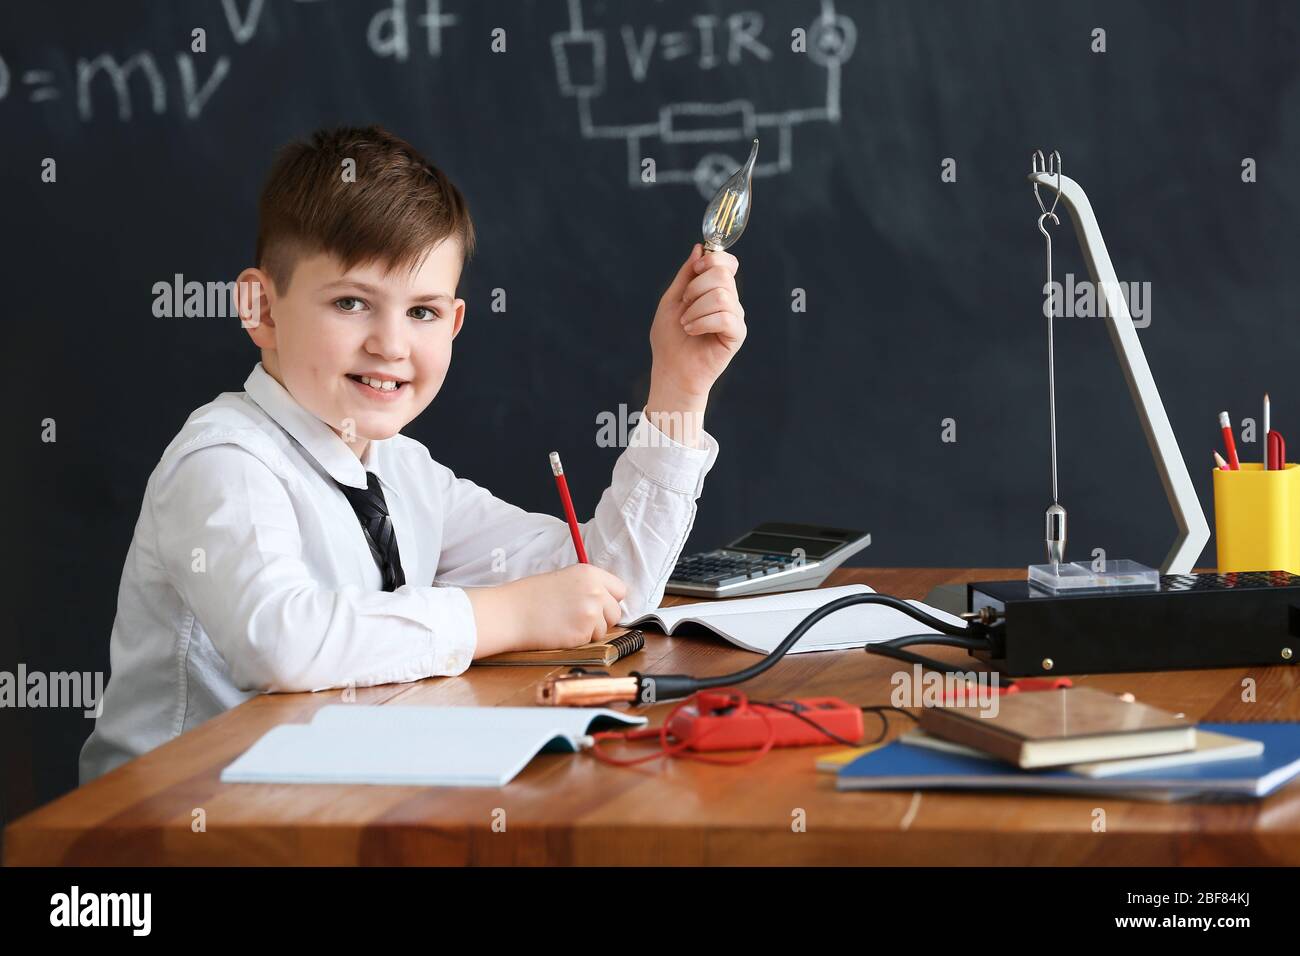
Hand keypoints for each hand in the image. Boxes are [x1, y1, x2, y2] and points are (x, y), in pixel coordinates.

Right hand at [466, 564, 627, 657]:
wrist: (511, 613)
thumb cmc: (530, 597)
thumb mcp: (564, 579)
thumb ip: (588, 587)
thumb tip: (606, 600)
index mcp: (590, 573)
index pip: (620, 590)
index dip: (609, 600)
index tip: (598, 605)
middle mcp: (595, 591)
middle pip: (615, 612)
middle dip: (601, 618)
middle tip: (577, 618)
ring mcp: (590, 613)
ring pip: (604, 629)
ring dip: (589, 631)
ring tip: (565, 623)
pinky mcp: (583, 633)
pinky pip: (591, 641)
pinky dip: (579, 640)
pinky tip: (561, 631)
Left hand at [648, 243, 746, 404]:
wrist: (671, 370)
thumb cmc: (670, 339)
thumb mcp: (672, 299)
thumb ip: (686, 274)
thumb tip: (699, 248)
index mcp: (714, 290)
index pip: (727, 262)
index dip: (713, 259)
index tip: (695, 271)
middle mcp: (729, 301)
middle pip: (723, 275)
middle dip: (696, 287)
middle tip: (685, 304)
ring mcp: (735, 318)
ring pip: (722, 295)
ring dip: (696, 309)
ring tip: (686, 323)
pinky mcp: (736, 335)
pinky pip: (725, 317)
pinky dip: (702, 322)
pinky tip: (692, 331)